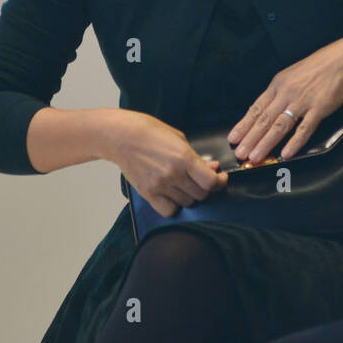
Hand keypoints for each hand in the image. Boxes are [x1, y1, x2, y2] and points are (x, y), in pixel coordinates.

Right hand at [109, 110, 226, 217]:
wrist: (121, 136)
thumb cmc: (149, 132)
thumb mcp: (179, 138)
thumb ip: (196, 157)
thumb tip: (212, 168)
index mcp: (183, 158)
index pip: (211, 182)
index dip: (220, 182)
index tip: (221, 178)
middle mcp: (173, 174)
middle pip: (201, 194)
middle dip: (206, 188)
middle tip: (202, 179)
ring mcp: (160, 186)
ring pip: (187, 203)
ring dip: (191, 195)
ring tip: (185, 183)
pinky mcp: (148, 194)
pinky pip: (169, 211)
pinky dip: (175, 206)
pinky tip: (173, 195)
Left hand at [228, 35, 342, 162]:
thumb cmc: (323, 65)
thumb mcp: (295, 74)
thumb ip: (284, 91)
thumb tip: (272, 107)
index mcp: (279, 84)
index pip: (256, 108)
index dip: (244, 124)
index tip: (234, 137)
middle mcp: (287, 92)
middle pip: (264, 119)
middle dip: (250, 138)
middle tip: (240, 153)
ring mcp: (302, 100)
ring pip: (279, 126)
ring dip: (265, 143)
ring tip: (255, 157)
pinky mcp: (319, 108)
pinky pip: (304, 128)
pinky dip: (294, 142)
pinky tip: (286, 153)